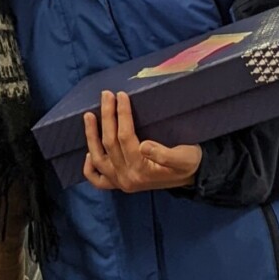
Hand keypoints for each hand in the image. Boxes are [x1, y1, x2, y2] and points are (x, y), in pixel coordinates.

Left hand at [82, 91, 201, 192]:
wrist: (191, 178)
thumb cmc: (188, 163)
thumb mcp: (184, 157)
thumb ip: (166, 155)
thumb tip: (144, 146)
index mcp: (142, 170)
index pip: (126, 137)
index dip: (122, 115)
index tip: (121, 95)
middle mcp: (127, 178)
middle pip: (110, 143)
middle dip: (107, 116)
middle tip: (106, 95)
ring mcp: (120, 183)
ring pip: (98, 159)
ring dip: (91, 136)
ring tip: (88, 115)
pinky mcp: (118, 184)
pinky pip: (97, 180)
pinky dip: (89, 168)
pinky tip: (87, 153)